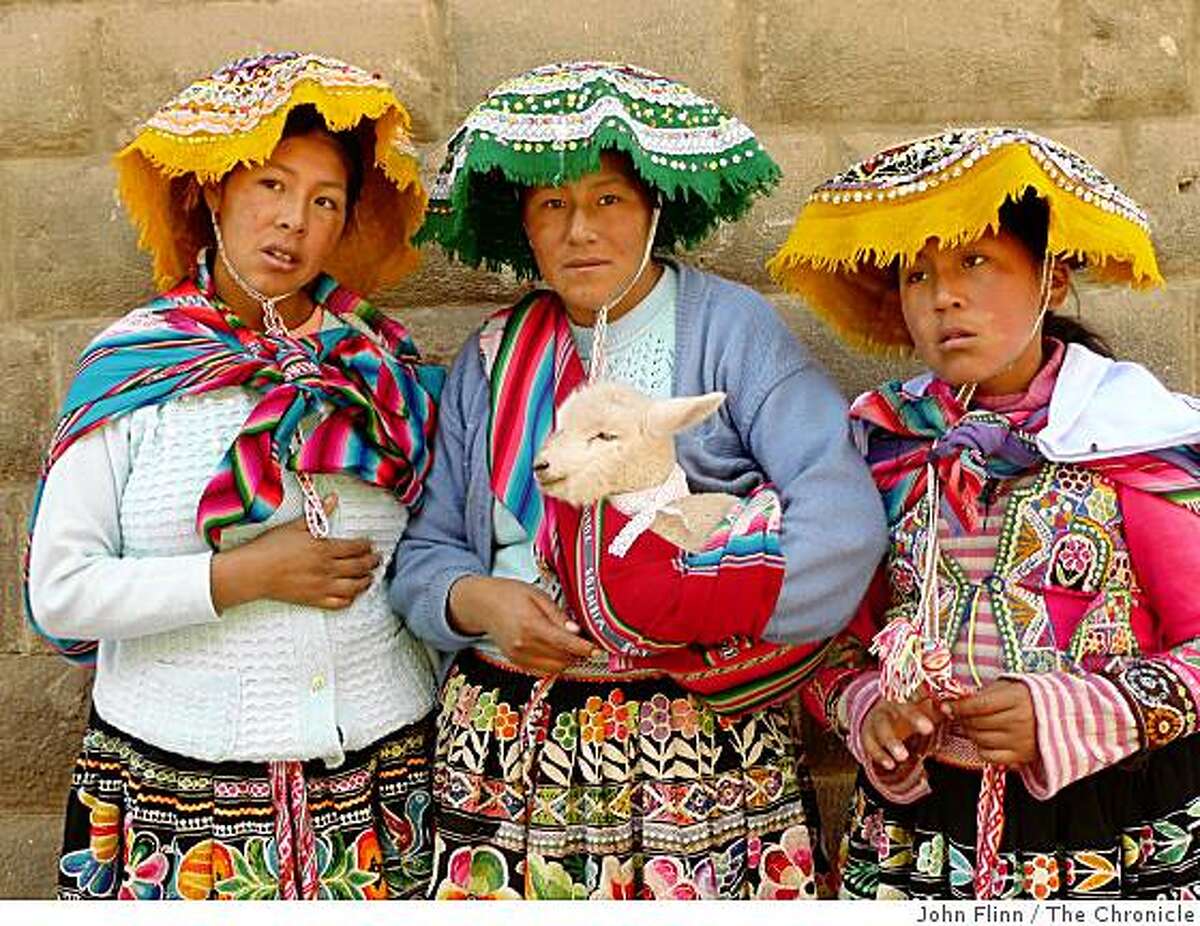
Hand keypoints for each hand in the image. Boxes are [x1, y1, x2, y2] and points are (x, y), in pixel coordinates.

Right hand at [211, 494, 379, 610]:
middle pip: (359, 567)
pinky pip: (339, 603)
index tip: (370, 544)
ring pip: (354, 587)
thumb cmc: (271, 547)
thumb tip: (333, 498)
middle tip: (377, 560)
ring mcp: (321, 586)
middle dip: (372, 563)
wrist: (253, 572)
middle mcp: (327, 568)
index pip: (355, 548)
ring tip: (369, 577)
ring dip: (366, 581)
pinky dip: (350, 600)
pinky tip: (352, 595)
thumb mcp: (295, 526)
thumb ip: (318, 514)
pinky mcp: (313, 600)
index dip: (366, 546)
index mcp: (324, 548)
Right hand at [448, 576, 597, 673]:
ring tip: (570, 644)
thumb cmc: (511, 594)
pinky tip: (556, 650)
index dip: (584, 648)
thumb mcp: (538, 596)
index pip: (564, 643)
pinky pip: (543, 670)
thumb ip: (558, 616)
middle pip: (562, 659)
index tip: (597, 649)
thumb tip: (577, 631)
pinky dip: (554, 664)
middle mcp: (523, 645)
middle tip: (585, 641)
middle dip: (577, 653)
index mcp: (531, 625)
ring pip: (554, 668)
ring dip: (567, 660)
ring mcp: (519, 657)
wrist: (483, 604)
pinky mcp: (516, 662)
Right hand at [861, 698, 944, 775]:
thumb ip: (940, 709)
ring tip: (903, 756)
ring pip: (881, 726)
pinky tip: (890, 765)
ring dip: (891, 742)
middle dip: (913, 717)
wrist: (882, 716)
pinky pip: (869, 743)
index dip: (930, 698)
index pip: (918, 692)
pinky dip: (878, 754)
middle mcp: (891, 704)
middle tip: (928, 729)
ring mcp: (877, 719)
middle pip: (899, 707)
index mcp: (908, 695)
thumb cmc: (911, 712)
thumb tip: (955, 710)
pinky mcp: (867, 734)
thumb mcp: (926, 708)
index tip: (944, 708)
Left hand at [950, 680, 1036, 765]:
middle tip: (960, 714)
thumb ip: (983, 693)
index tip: (945, 706)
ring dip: (971, 732)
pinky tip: (985, 739)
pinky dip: (981, 748)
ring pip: (980, 739)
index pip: (978, 705)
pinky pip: (989, 756)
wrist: (1059, 715)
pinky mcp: (1022, 756)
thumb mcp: (1007, 686)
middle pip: (977, 723)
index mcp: (1016, 699)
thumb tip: (956, 701)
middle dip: (962, 718)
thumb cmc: (1025, 697)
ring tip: (974, 725)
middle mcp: (1019, 720)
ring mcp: (1021, 740)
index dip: (958, 706)